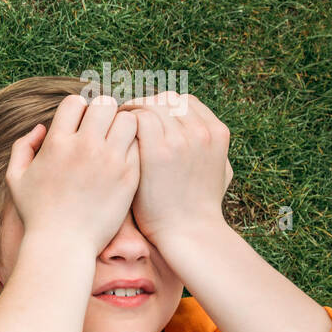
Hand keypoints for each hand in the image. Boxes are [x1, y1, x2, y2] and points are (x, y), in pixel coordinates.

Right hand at [5, 94, 139, 254]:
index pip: (75, 102)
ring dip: (122, 126)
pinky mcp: (129, 175)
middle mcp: (84, 147)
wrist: (63, 245)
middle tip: (102, 128)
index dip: (77, 110)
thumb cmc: (37, 213)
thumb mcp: (15, 179)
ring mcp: (110, 161)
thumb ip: (22, 147)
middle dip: (102, 112)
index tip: (79, 124)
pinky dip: (133, 147)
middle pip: (104, 104)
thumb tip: (41, 128)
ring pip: (128, 120)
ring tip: (117, 140)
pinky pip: (139, 145)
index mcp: (56, 143)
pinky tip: (124, 158)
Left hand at [119, 92, 231, 245]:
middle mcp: (201, 130)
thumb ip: (208, 146)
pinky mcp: (159, 150)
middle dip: (144, 105)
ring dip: (130, 112)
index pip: (185, 101)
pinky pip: (138, 118)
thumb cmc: (197, 207)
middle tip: (123, 117)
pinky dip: (124, 122)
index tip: (144, 116)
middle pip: (167, 99)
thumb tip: (194, 130)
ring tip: (114, 124)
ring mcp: (182, 138)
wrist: (187, 232)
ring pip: (151, 104)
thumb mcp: (218, 171)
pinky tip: (113, 135)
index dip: (162, 106)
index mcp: (217, 132)